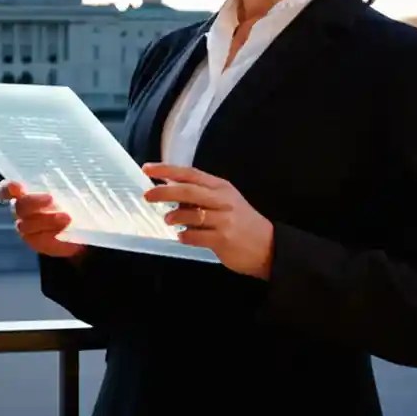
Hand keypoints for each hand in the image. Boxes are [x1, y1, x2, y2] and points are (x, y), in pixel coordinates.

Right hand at [0, 178, 85, 259]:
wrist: (82, 225)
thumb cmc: (73, 198)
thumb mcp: (70, 187)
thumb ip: (65, 182)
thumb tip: (73, 172)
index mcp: (24, 192)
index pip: (6, 189)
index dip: (8, 188)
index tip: (16, 187)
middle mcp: (21, 210)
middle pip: (18, 206)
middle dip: (33, 202)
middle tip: (51, 198)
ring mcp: (26, 227)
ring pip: (26, 225)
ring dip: (47, 220)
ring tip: (67, 217)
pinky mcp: (36, 242)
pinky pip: (38, 240)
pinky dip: (51, 234)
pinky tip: (65, 230)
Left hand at [141, 163, 274, 278]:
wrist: (268, 246)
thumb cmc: (241, 222)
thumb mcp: (225, 201)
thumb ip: (200, 194)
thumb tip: (169, 188)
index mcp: (221, 187)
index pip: (190, 174)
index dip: (167, 170)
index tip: (147, 168)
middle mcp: (222, 200)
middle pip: (187, 190)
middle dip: (163, 191)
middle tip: (147, 196)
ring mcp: (223, 220)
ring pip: (190, 214)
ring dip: (174, 216)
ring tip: (169, 219)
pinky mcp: (222, 240)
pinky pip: (194, 236)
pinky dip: (184, 236)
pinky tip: (183, 236)